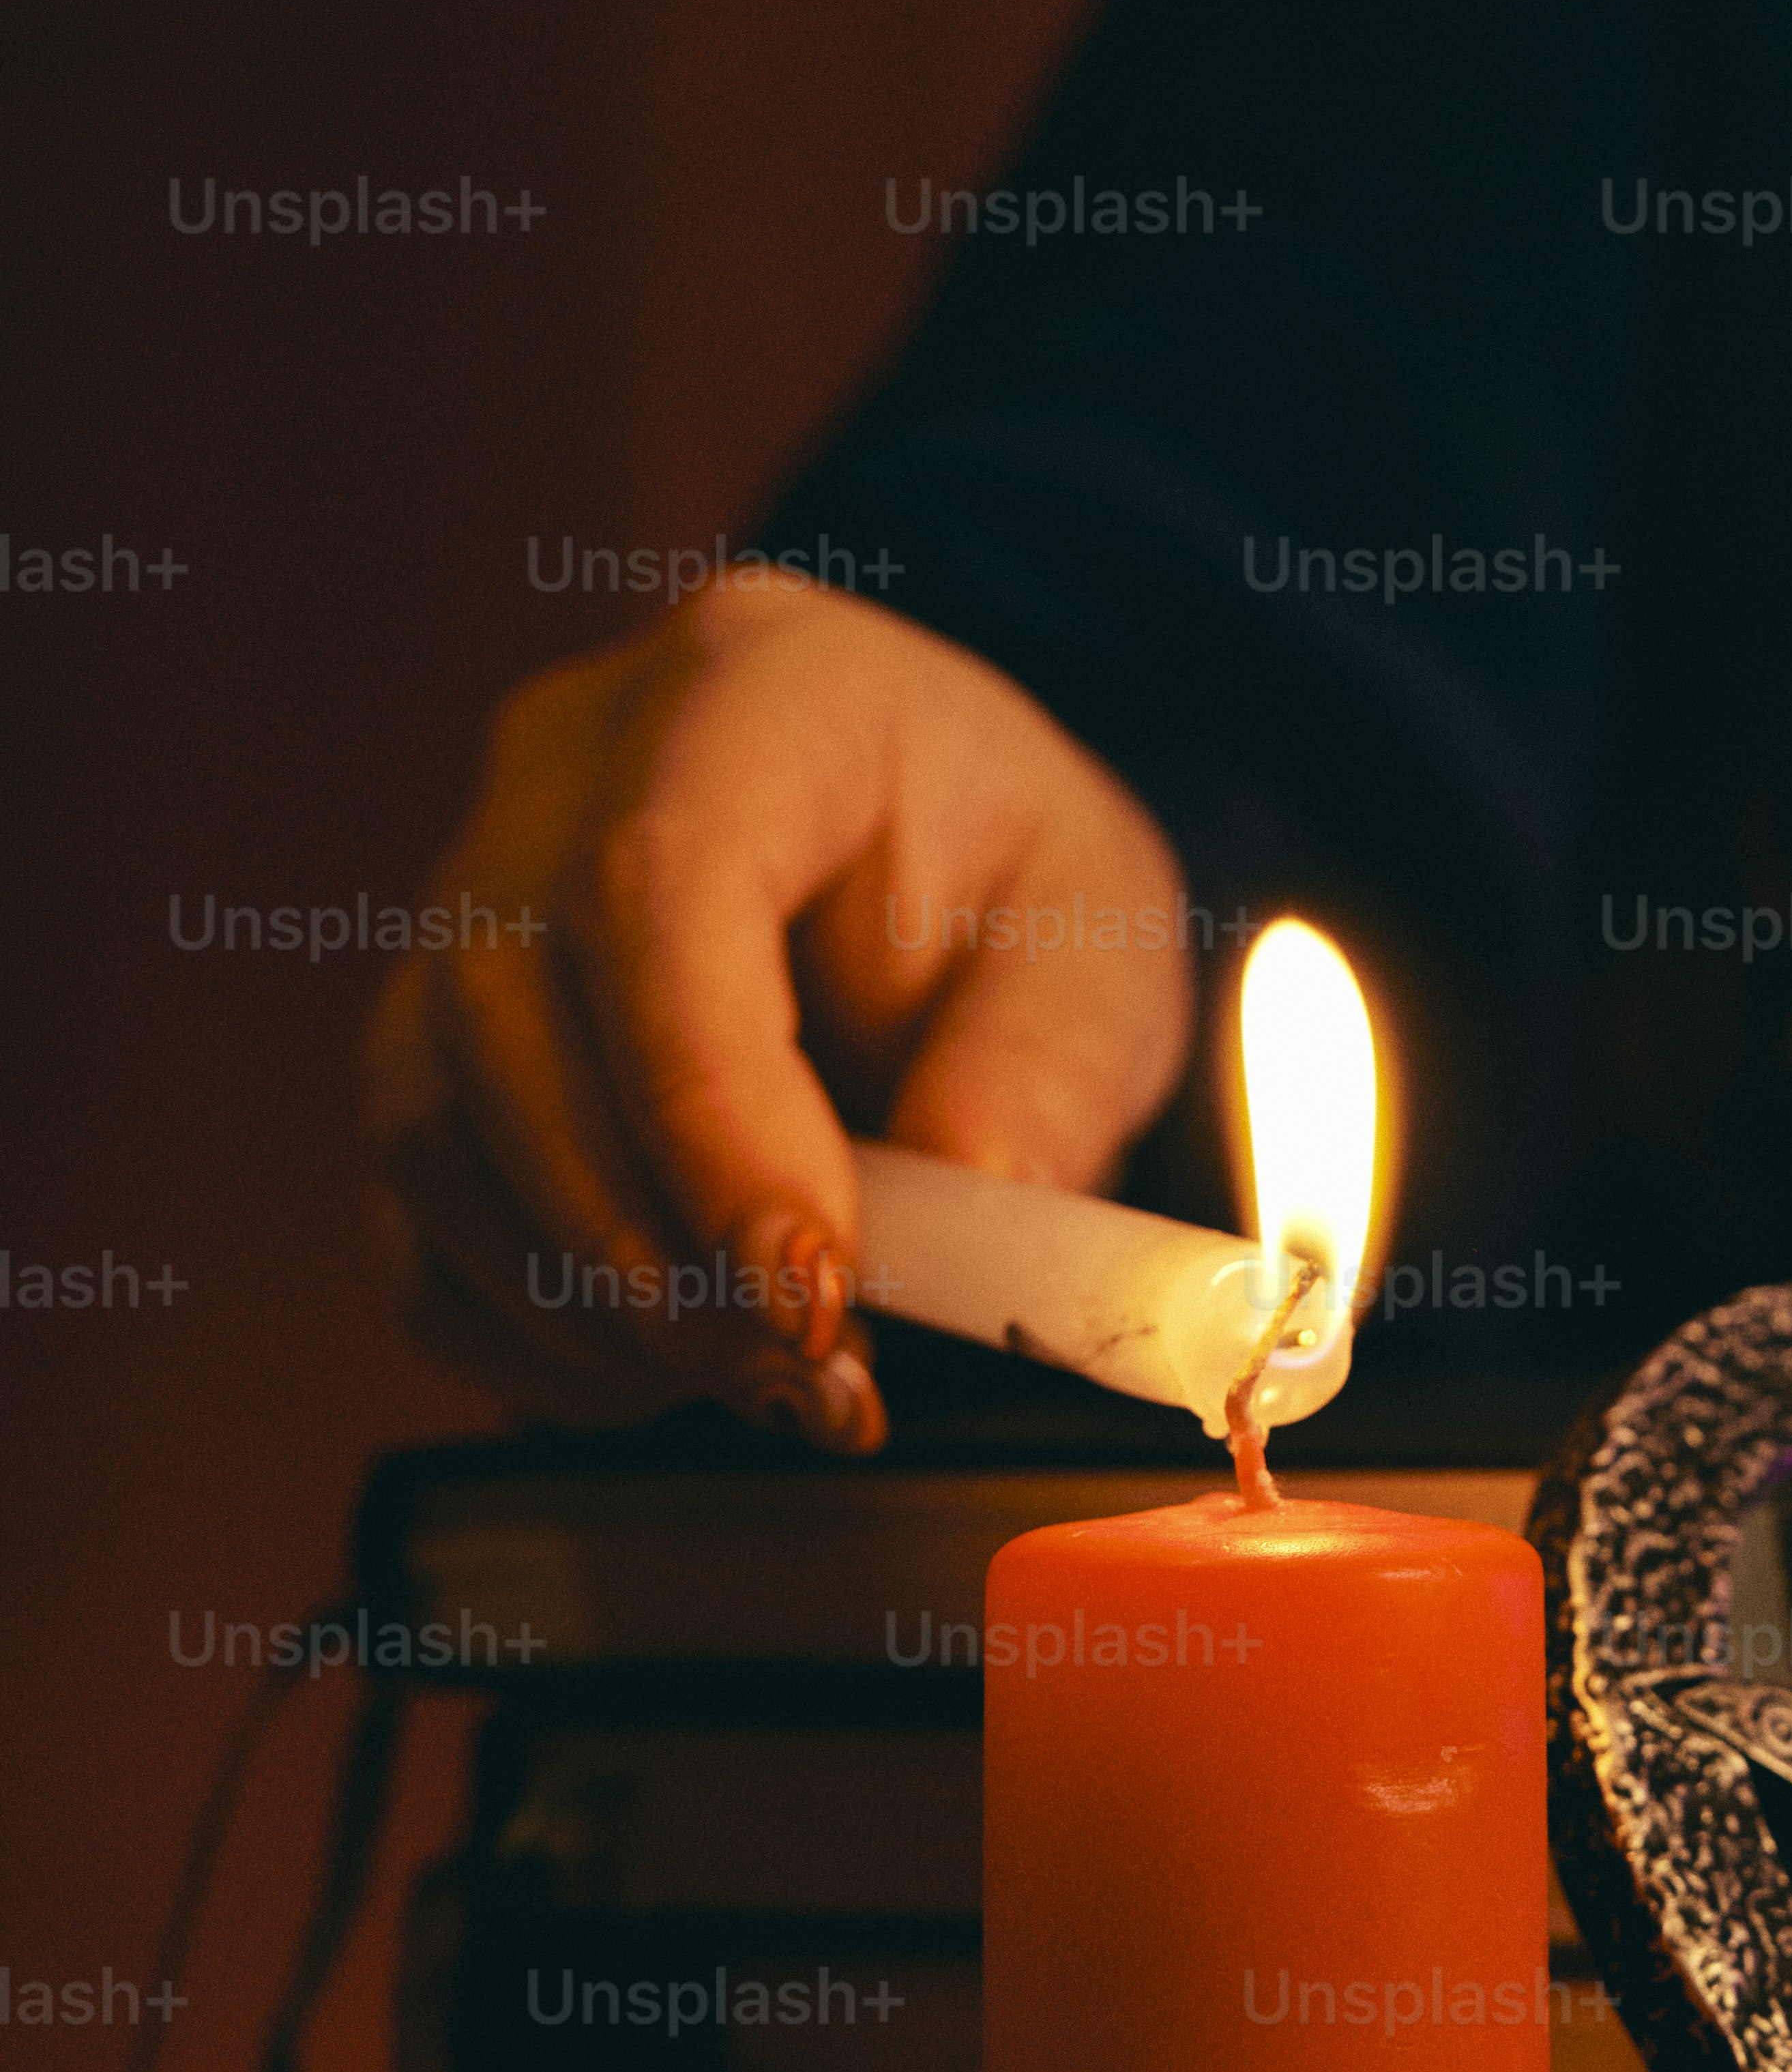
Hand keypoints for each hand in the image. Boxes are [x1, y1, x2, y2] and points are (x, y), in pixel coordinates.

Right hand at [364, 576, 1196, 1444]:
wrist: (930, 862)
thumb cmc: (1013, 891)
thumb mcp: (1099, 952)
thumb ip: (1041, 1076)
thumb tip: (956, 1216)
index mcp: (756, 686)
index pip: (657, 887)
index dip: (709, 1111)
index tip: (808, 1287)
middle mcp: (561, 769)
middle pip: (507, 1014)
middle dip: (651, 1244)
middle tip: (804, 1380)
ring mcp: (461, 895)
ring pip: (431, 1124)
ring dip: (587, 1304)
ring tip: (762, 1385)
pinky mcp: (425, 1037)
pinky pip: (412, 1211)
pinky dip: (523, 1330)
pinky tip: (667, 1372)